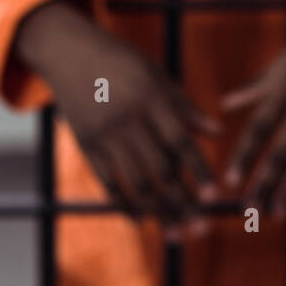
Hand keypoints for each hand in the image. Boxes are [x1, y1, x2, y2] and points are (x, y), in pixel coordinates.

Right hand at [14, 0, 220, 234]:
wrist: (68, 52)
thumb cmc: (121, 61)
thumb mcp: (156, 74)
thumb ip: (185, 106)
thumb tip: (217, 134)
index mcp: (149, 97)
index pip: (179, 140)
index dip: (197, 170)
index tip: (214, 196)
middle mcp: (126, 119)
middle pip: (159, 169)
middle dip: (182, 202)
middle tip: (202, 228)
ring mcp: (103, 134)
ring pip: (134, 183)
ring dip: (158, 212)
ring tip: (177, 233)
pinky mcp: (86, 145)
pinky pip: (107, 182)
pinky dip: (124, 204)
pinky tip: (141, 220)